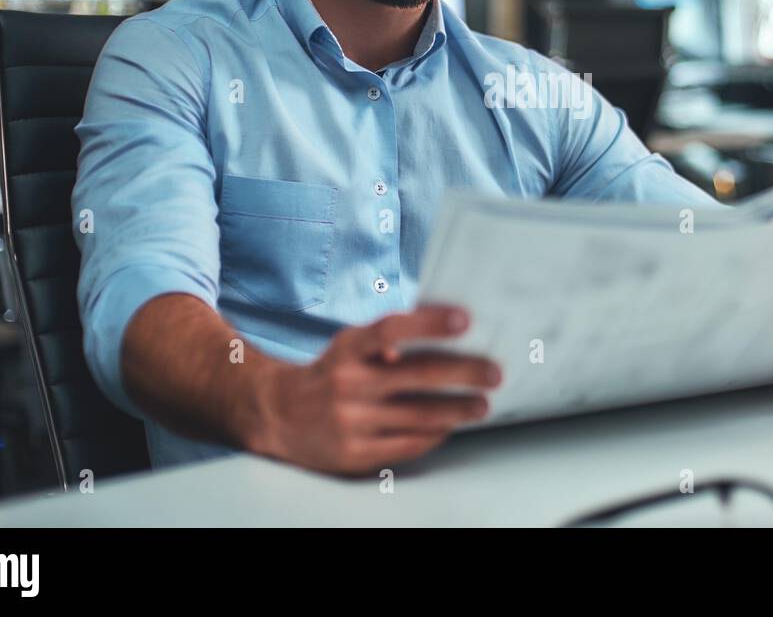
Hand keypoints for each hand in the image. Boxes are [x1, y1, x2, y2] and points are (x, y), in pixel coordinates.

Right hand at [247, 304, 501, 474]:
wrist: (278, 414)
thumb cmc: (330, 372)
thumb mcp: (349, 346)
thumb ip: (387, 339)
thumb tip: (442, 326)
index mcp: (346, 350)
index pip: (390, 330)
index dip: (428, 323)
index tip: (464, 319)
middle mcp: (348, 384)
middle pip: (416, 376)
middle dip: (463, 373)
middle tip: (494, 372)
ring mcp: (351, 422)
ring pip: (419, 415)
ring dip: (458, 409)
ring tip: (481, 404)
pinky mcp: (354, 454)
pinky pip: (406, 445)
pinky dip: (433, 435)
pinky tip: (448, 427)